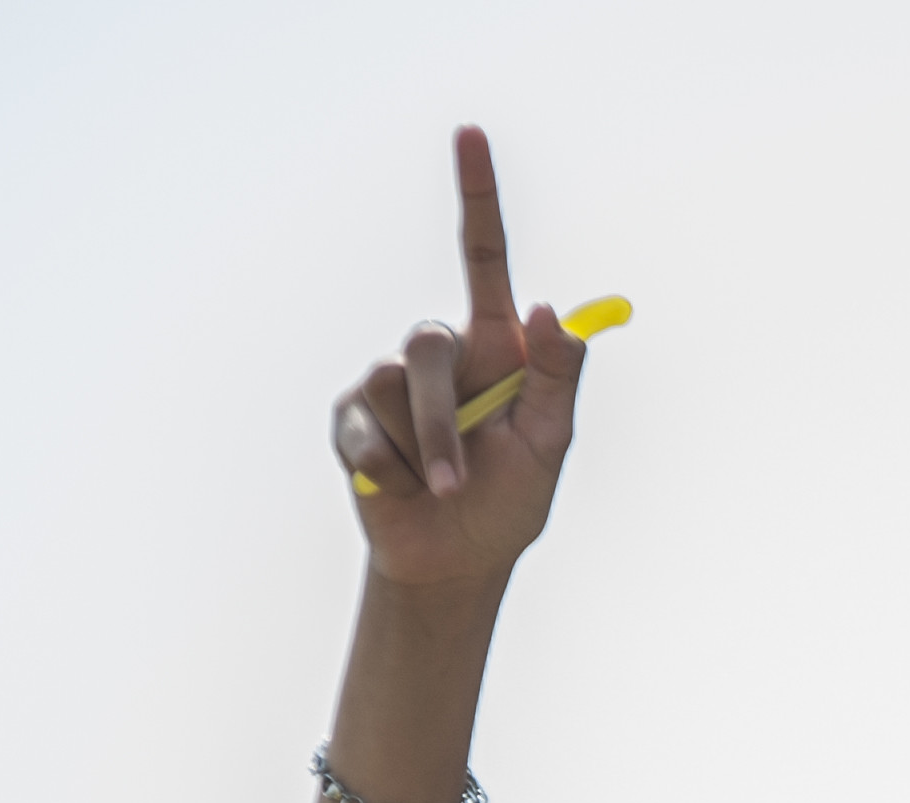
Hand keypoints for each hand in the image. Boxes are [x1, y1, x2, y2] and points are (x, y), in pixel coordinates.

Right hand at [330, 128, 586, 590]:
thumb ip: (557, 380)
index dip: (477, 193)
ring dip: (420, 453)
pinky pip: (361, 428)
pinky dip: (387, 470)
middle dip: (443, 425)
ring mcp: (389, 382)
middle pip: (427, 348)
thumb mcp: (550, 446)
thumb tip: (555, 311)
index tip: (469, 133)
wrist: (453, 562)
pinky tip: (399, 489)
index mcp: (495, 347)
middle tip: (458, 482)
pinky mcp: (352, 419)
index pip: (483, 256)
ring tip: (438, 489)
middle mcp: (441, 353)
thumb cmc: (510, 503)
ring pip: (390, 388)